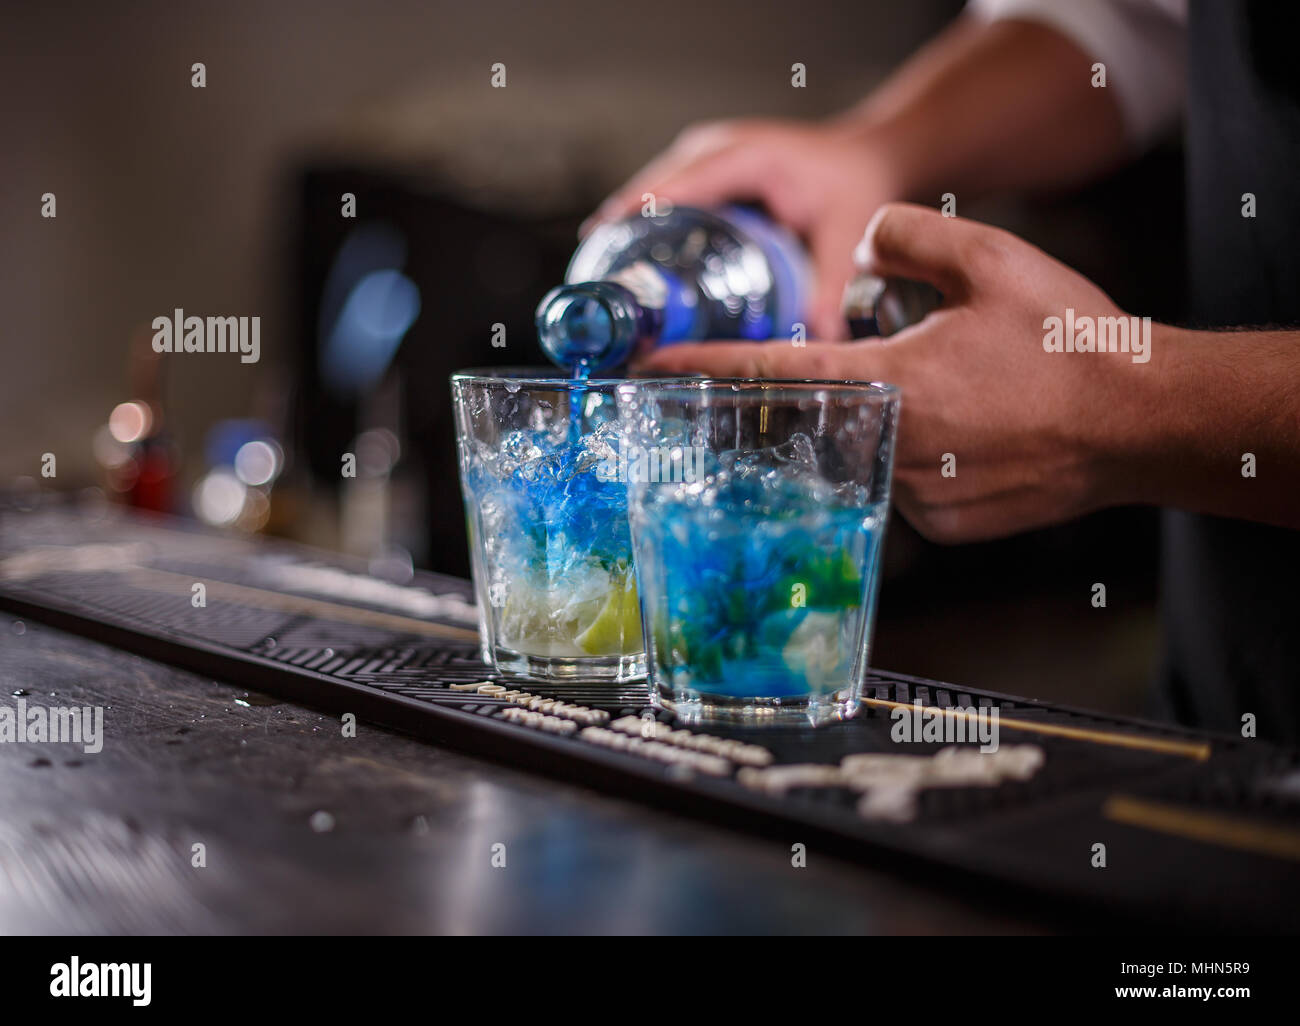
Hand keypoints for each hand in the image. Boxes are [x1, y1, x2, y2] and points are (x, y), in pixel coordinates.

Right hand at [584, 119, 897, 339]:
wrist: (864, 156)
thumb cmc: (854, 185)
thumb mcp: (847, 236)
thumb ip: (831, 286)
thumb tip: (819, 337)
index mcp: (742, 157)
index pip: (673, 186)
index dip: (631, 217)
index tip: (601, 252)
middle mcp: (711, 150)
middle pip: (646, 193)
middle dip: (618, 239)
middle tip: (604, 296)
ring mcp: (701, 160)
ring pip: (646, 198)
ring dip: (625, 239)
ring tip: (610, 293)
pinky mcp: (700, 176)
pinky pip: (660, 204)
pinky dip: (644, 235)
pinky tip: (636, 278)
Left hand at [636, 203, 1146, 542]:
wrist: (1146, 421)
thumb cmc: (1071, 343)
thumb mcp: (989, 258)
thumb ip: (906, 239)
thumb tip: (864, 254)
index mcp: (889, 384)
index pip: (773, 372)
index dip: (706, 366)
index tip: (652, 365)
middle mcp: (890, 450)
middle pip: (823, 417)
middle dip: (839, 389)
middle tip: (906, 363)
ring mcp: (918, 499)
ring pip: (870, 451)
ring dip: (895, 420)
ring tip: (970, 396)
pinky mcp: (948, 529)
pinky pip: (906, 487)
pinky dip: (923, 457)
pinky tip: (977, 437)